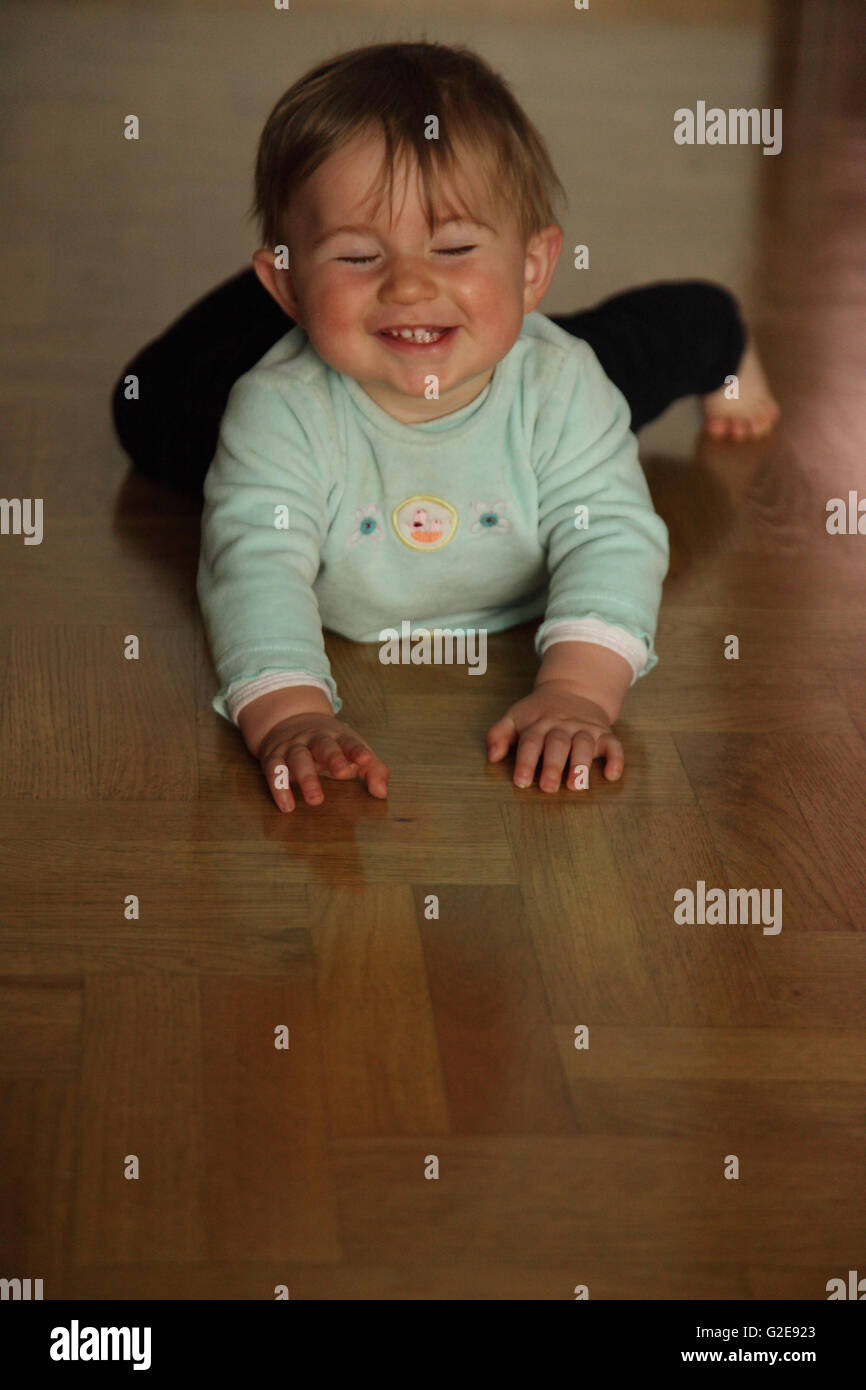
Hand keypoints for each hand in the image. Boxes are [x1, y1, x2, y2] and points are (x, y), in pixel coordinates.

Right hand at [257, 712, 388, 811]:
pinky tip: (287, 805)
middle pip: (324, 745)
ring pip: (298, 758)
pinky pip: (274, 771)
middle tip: (343, 773)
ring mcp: (293, 747)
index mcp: (337, 737)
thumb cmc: (330, 746)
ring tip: (316, 800)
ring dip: (307, 777)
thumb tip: (382, 793)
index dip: (358, 750)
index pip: (350, 741)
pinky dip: (279, 787)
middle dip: (333, 758)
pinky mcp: (273, 758)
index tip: (367, 760)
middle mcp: (314, 739)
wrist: (288, 720)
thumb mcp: (352, 753)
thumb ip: (373, 771)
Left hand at [485, 681, 623, 790]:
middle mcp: (562, 725)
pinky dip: (615, 759)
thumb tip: (492, 756)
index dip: (525, 761)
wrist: (573, 689)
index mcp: (539, 723)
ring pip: (584, 744)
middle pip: (557, 743)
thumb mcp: (516, 717)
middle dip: (552, 765)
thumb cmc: (539, 712)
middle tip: (548, 787)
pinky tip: (611, 775)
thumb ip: (499, 734)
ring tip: (576, 785)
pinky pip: (613, 745)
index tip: (521, 781)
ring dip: (580, 764)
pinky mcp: (604, 734)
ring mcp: (585, 729)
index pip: (531, 741)